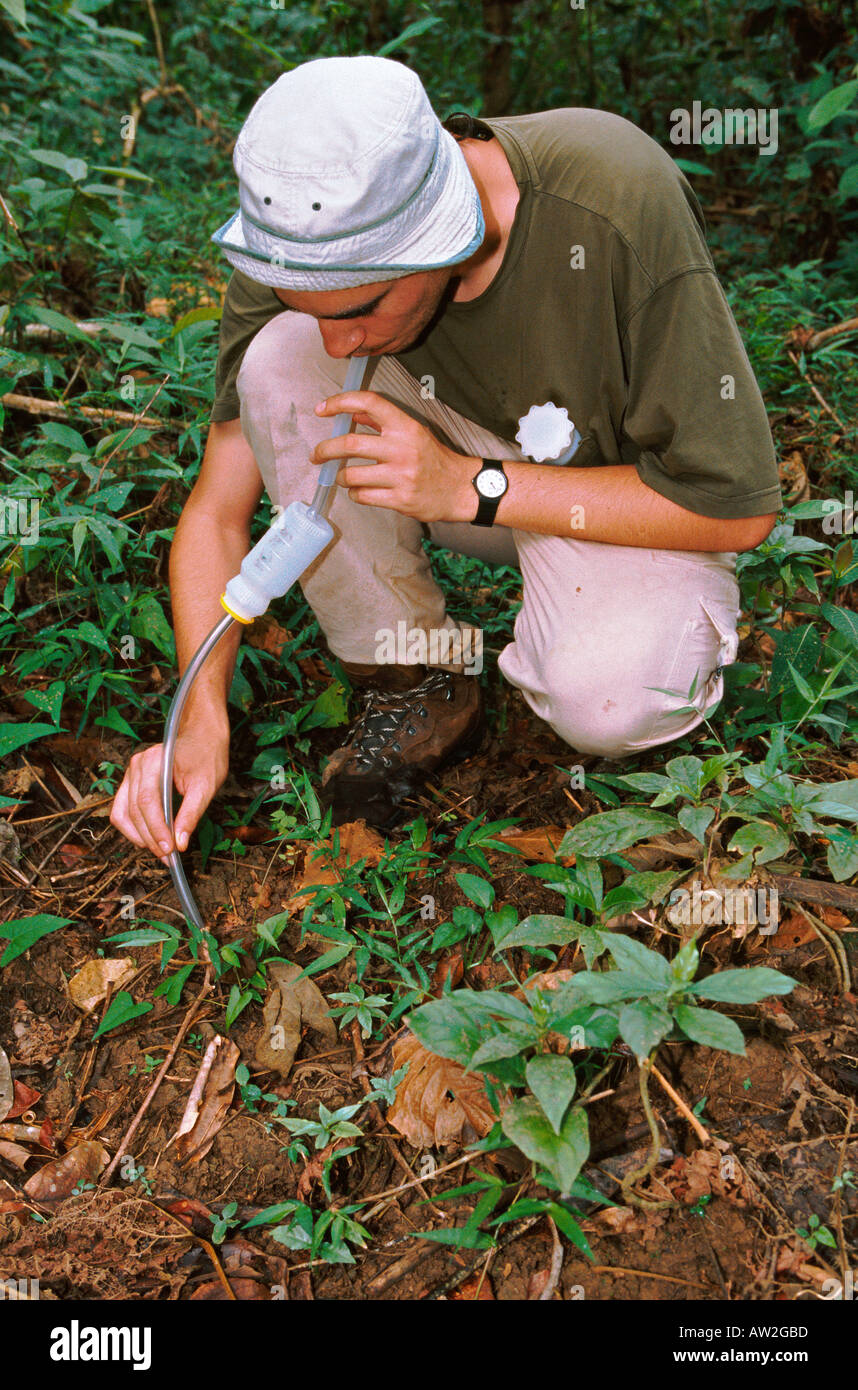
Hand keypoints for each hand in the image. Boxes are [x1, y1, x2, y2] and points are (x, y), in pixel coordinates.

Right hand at [110, 714, 229, 860]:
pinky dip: (133, 828)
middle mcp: (137, 765)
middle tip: (168, 857)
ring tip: (160, 851)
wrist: (202, 737)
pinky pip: (123, 810)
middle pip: (134, 810)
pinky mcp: (131, 783)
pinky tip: (150, 839)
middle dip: (150, 837)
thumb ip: (191, 814)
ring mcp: (131, 773)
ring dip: (139, 836)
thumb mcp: (206, 786)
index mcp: (155, 760)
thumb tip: (180, 843)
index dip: (156, 828)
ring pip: (123, 813)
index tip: (169, 850)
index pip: (148, 801)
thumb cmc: (207, 757)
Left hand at [312, 390, 477, 523]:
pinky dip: (354, 493)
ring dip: (339, 476)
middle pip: (349, 444)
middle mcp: (402, 449)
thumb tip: (353, 413)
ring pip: (351, 475)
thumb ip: (383, 422)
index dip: (340, 402)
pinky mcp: (400, 500)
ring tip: (341, 476)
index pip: (368, 403)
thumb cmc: (434, 459)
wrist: (459, 489)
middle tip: (316, 455)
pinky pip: (362, 496)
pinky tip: (358, 491)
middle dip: (324, 450)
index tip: (322, 409)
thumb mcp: (413, 432)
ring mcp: (401, 476)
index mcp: (405, 426)